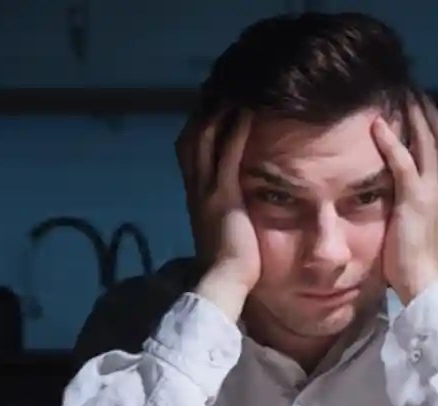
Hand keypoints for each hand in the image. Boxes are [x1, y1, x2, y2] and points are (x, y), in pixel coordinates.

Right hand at [175, 108, 259, 319]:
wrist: (224, 284)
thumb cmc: (229, 270)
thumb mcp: (223, 237)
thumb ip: (224, 221)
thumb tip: (232, 217)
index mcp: (196, 201)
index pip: (190, 157)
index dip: (196, 131)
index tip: (207, 110)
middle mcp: (196, 191)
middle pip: (192, 140)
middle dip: (203, 114)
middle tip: (217, 90)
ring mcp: (208, 192)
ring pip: (207, 141)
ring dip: (218, 114)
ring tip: (233, 90)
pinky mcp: (224, 195)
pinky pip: (229, 154)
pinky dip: (236, 131)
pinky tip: (247, 112)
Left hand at [371, 92, 437, 303]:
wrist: (425, 281)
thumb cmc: (416, 258)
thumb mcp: (418, 221)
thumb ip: (413, 201)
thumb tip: (401, 190)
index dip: (436, 123)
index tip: (422, 104)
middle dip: (428, 110)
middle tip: (412, 88)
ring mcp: (431, 191)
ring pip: (427, 142)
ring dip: (413, 116)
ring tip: (399, 95)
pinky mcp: (415, 200)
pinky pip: (403, 164)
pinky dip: (392, 142)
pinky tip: (378, 125)